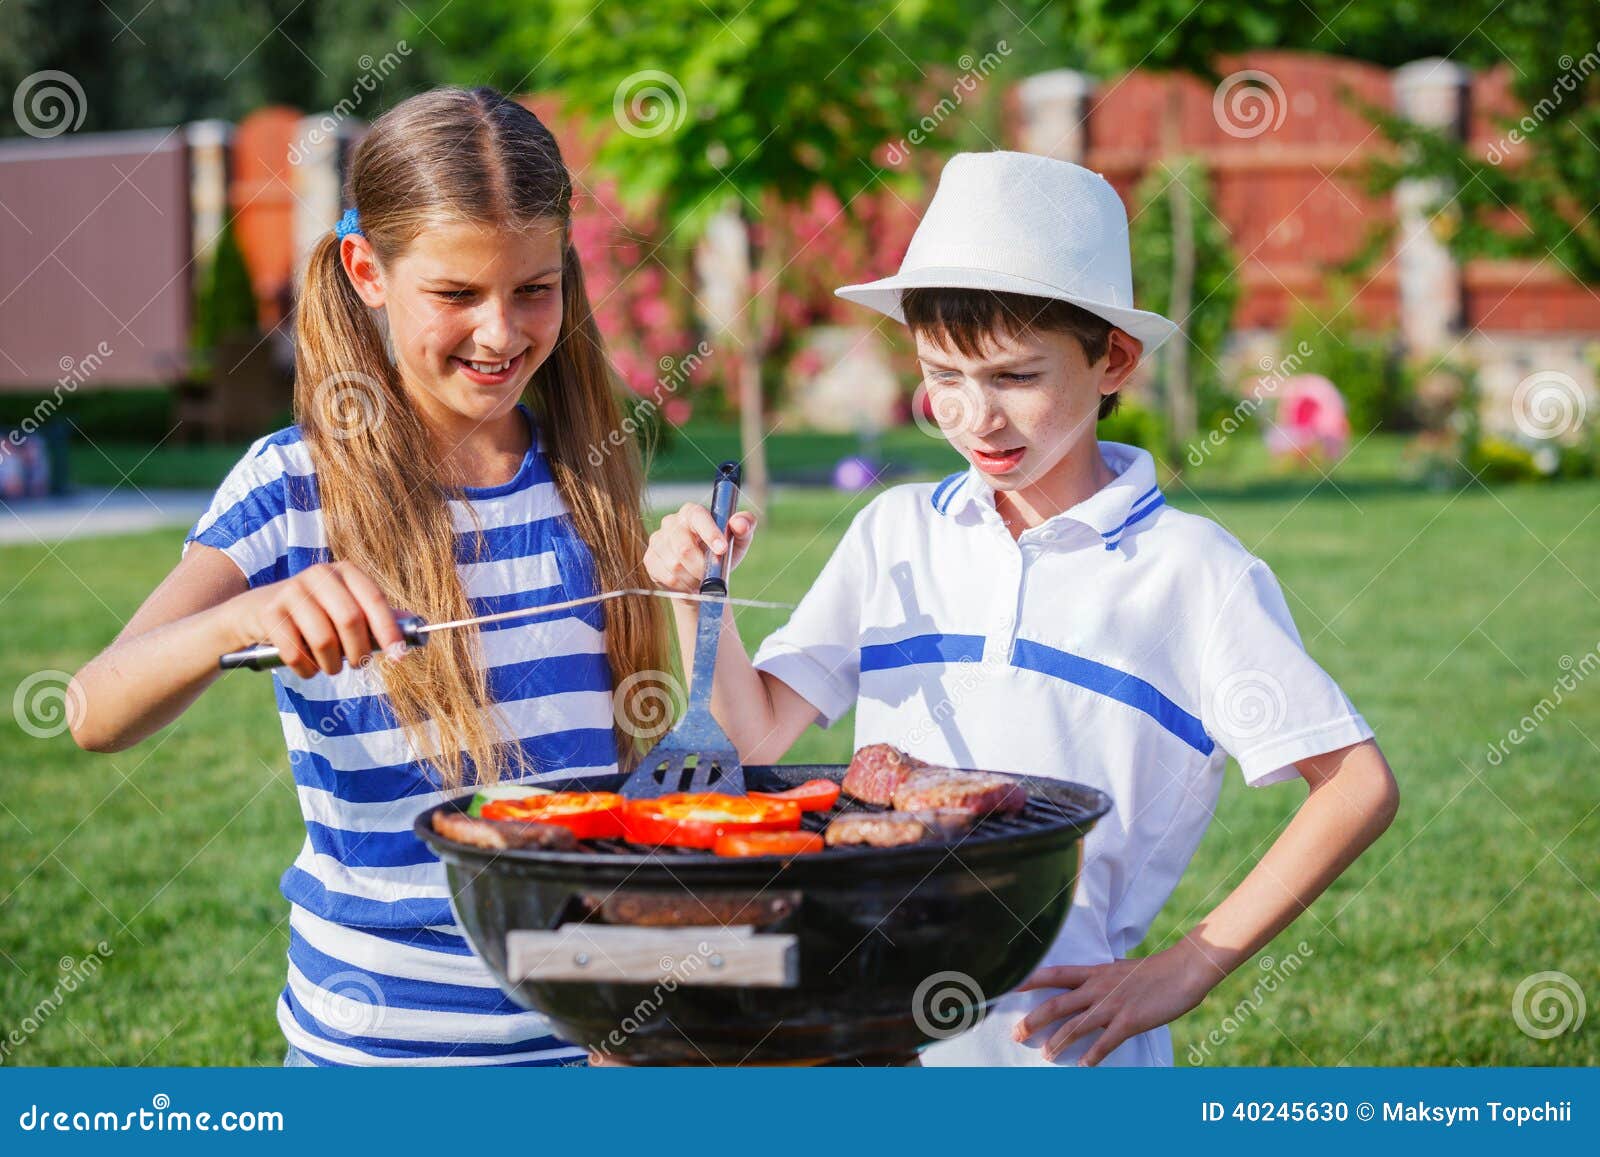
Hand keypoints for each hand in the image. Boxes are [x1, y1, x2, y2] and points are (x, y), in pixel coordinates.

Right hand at [233, 561, 409, 678]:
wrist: (255, 611)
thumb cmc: (313, 613)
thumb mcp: (345, 607)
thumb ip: (377, 616)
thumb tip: (417, 627)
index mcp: (346, 572)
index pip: (375, 600)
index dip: (389, 631)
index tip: (399, 656)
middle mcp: (319, 574)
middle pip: (350, 620)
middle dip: (358, 652)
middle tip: (357, 664)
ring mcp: (291, 591)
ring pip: (324, 640)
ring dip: (331, 665)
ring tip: (331, 667)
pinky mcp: (269, 612)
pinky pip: (295, 653)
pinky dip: (306, 669)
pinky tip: (307, 667)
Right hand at [643, 503, 757, 593]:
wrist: (703, 578)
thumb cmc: (721, 554)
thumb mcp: (738, 541)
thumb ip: (745, 526)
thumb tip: (739, 523)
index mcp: (692, 512)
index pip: (697, 516)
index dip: (710, 533)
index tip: (721, 550)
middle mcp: (671, 522)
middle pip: (683, 547)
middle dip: (701, 565)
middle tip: (711, 575)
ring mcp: (657, 540)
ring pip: (674, 565)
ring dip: (693, 578)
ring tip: (701, 579)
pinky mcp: (650, 559)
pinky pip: (666, 576)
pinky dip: (682, 585)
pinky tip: (688, 583)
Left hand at [1011, 938, 1218, 1064]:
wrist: (1182, 970)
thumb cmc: (1151, 971)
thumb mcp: (1117, 969)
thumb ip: (1097, 979)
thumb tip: (1081, 986)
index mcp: (1093, 972)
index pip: (1053, 974)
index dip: (1029, 980)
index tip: (1007, 987)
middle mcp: (1097, 988)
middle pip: (1056, 1005)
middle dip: (1033, 1021)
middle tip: (1016, 1034)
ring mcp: (1112, 1005)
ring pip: (1075, 1026)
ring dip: (1057, 1043)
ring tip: (1045, 1055)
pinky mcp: (1129, 1021)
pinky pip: (1105, 1042)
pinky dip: (1092, 1055)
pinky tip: (1083, 1065)